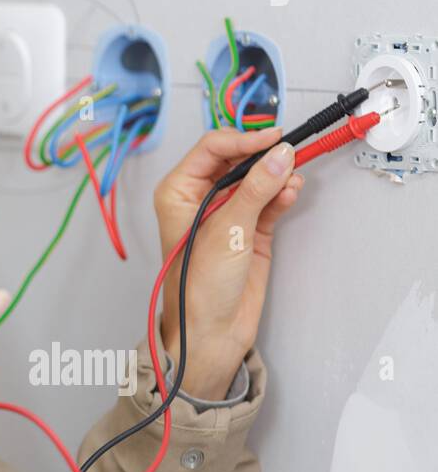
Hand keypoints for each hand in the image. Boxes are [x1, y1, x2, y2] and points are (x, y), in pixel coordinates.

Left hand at [152, 126, 303, 399]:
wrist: (211, 332)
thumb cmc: (197, 287)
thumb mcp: (228, 231)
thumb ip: (255, 189)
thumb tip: (279, 155)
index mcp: (178, 191)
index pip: (211, 148)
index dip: (243, 139)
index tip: (273, 139)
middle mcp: (200, 198)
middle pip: (236, 159)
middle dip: (263, 155)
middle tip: (290, 153)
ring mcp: (227, 213)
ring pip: (256, 179)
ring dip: (276, 175)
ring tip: (292, 177)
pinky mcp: (250, 229)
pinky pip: (269, 200)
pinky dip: (282, 193)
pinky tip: (291, 191)